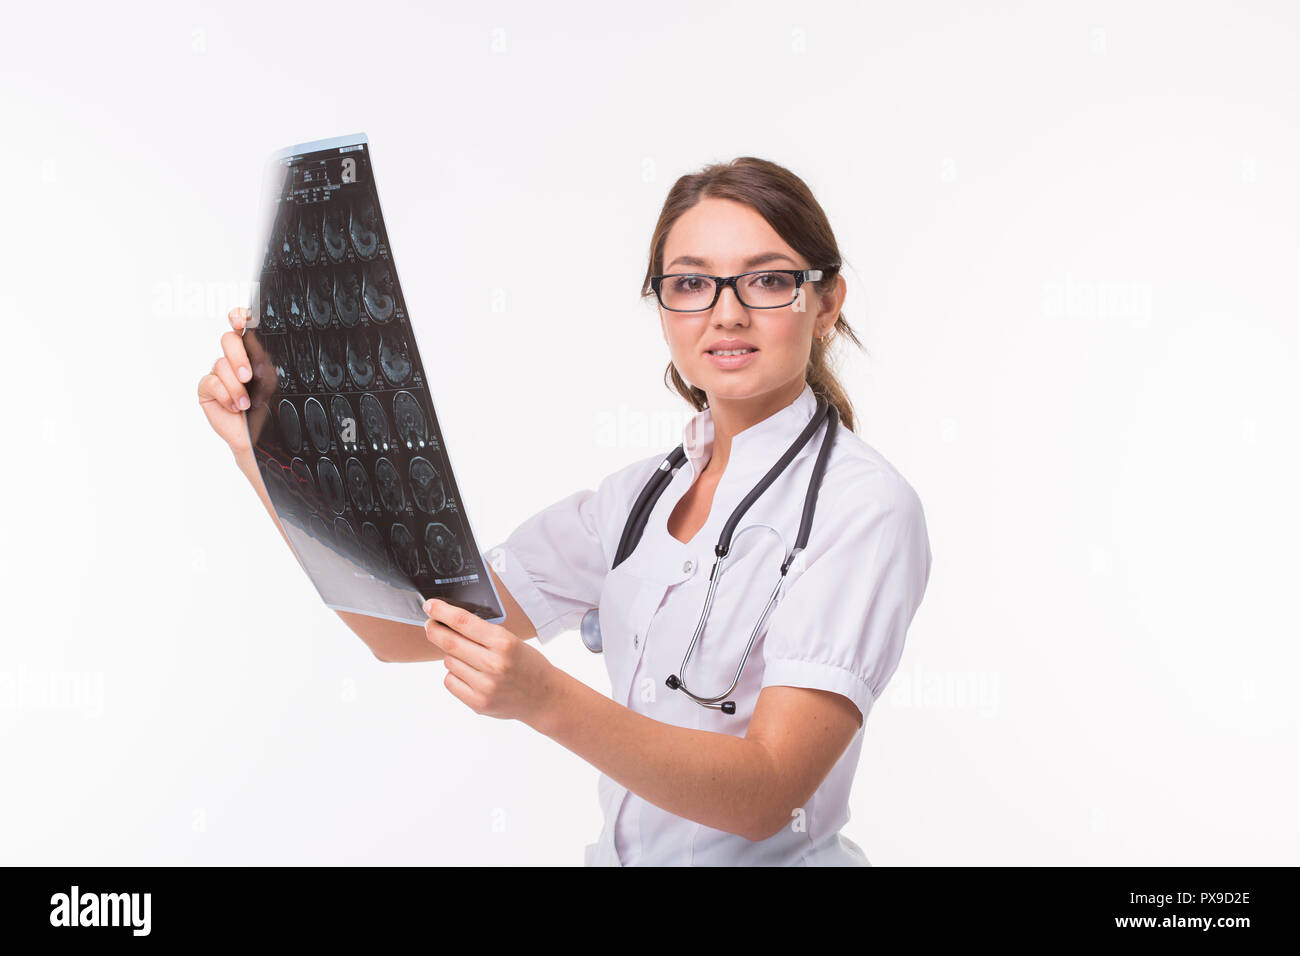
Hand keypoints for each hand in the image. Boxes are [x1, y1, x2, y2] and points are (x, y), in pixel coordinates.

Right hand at [196, 306, 262, 455]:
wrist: (258, 435)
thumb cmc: (268, 408)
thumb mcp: (272, 381)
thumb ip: (264, 361)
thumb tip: (256, 350)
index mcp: (252, 352)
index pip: (242, 326)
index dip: (238, 317)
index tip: (239, 320)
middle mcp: (233, 359)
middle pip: (228, 339)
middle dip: (238, 357)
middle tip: (248, 377)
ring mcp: (219, 373)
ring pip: (220, 364)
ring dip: (235, 386)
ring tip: (245, 403)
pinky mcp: (207, 388)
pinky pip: (211, 382)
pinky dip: (225, 395)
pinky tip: (234, 406)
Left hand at [424, 598, 559, 724]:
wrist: (543, 697)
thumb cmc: (527, 664)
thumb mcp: (512, 640)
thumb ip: (483, 633)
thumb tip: (449, 622)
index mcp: (504, 642)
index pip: (464, 622)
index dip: (442, 611)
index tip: (430, 605)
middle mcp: (494, 664)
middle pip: (450, 643)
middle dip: (434, 630)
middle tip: (429, 624)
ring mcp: (485, 686)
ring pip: (449, 662)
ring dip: (452, 656)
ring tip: (471, 659)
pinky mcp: (478, 702)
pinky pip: (450, 681)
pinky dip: (454, 674)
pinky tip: (470, 674)